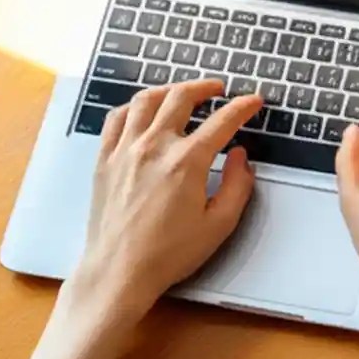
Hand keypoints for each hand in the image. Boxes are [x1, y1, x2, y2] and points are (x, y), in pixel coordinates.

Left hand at [14, 80, 261, 358]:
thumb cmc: (169, 253)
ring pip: (146, 100)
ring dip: (169, 90)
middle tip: (218, 89)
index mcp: (186, 162)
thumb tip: (240, 157)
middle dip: (204, 87)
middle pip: (181, 97)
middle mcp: (154, 147)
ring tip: (182, 93)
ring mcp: (125, 150)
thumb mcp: (219, 225)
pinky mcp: (105, 159)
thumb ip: (237, 186)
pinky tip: (143, 112)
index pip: (222, 121)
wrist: (119, 271)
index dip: (242, 107)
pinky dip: (133, 107)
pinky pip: (116, 118)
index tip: (253, 101)